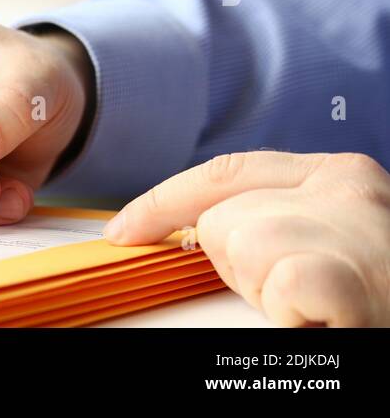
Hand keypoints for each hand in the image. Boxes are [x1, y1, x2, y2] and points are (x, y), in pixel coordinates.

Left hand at [105, 151, 389, 326]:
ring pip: (239, 246)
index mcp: (342, 174)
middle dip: (240, 267)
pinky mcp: (355, 275)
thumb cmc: (376, 292)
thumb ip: (275, 217)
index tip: (125, 229)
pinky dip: (290, 310)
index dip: (166, 201)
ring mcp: (357, 228)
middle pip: (225, 218)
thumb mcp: (331, 239)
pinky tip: (321, 317)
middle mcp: (351, 188)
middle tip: (299, 295)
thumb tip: (188, 228)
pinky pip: (281, 282)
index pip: (227, 172)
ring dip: (265, 292)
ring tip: (317, 309)